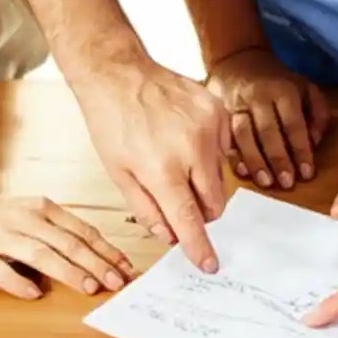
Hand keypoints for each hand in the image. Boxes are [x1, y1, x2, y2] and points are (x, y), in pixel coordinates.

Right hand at [0, 190, 133, 298]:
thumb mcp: (26, 210)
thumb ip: (56, 229)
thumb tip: (92, 252)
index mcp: (39, 208)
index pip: (81, 229)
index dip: (106, 249)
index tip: (126, 266)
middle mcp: (23, 220)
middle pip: (68, 243)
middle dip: (97, 263)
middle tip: (118, 282)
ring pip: (40, 254)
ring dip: (68, 272)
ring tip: (90, 287)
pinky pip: (0, 270)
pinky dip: (18, 282)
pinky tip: (35, 294)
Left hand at [73, 59, 229, 272]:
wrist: (119, 74)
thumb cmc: (112, 123)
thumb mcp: (119, 173)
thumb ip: (148, 208)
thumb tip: (171, 236)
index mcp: (161, 168)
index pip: (189, 219)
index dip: (200, 246)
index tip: (209, 264)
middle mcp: (191, 148)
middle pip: (214, 202)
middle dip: (202, 212)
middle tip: (183, 201)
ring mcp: (210, 127)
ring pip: (220, 177)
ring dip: (203, 180)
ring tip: (175, 158)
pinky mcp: (219, 111)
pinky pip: (224, 149)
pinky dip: (209, 154)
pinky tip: (185, 139)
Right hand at [207, 48, 330, 188]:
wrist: (239, 59)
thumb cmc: (278, 81)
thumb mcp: (305, 88)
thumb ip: (317, 113)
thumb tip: (314, 142)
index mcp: (283, 91)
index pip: (293, 124)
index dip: (300, 150)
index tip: (307, 173)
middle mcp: (258, 97)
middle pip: (268, 131)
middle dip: (278, 159)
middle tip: (287, 183)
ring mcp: (236, 104)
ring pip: (243, 134)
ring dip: (255, 161)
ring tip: (266, 182)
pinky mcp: (219, 111)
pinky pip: (225, 136)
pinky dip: (233, 155)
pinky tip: (242, 171)